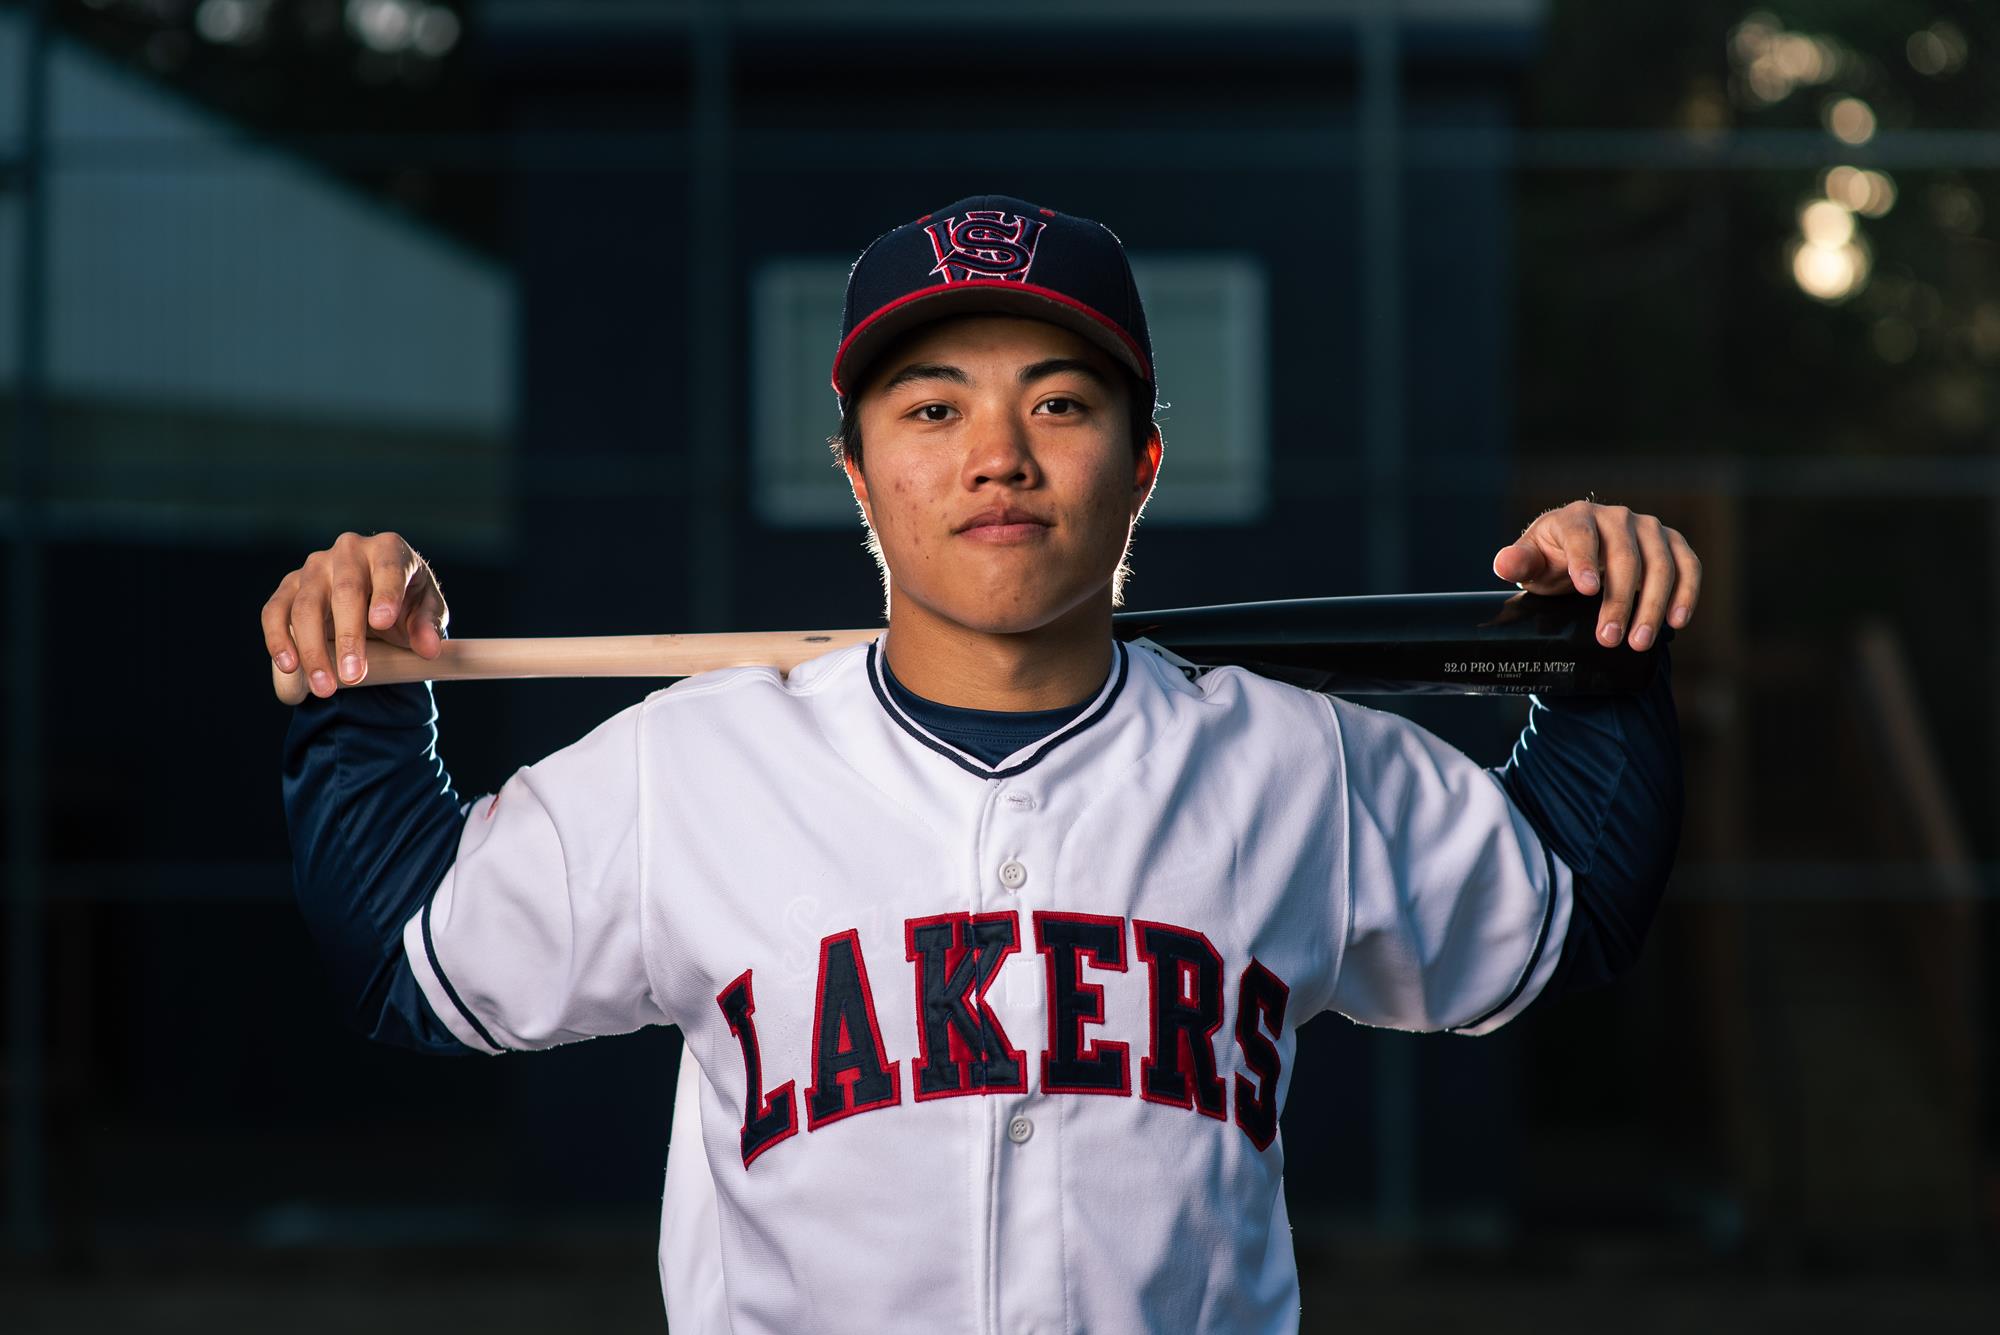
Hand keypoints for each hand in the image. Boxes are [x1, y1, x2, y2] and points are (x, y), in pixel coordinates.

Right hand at [261, 531, 448, 698]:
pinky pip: (275, 611)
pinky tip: (289, 666)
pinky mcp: (290, 586)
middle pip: (345, 592)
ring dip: (313, 649)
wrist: (377, 597)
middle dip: (349, 637)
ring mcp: (315, 567)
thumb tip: (429, 648)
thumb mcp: (427, 608)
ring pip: (306, 606)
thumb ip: (429, 625)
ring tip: (325, 686)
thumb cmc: (406, 600)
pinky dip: (278, 639)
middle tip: (354, 676)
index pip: (387, 568)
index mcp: (388, 549)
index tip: (382, 623)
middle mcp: (349, 551)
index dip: (385, 594)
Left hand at [1491, 500, 1700, 650]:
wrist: (1580, 557)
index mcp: (1577, 517)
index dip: (1585, 561)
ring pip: (1660, 564)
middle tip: (1610, 639)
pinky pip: (1688, 565)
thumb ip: (1518, 563)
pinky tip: (1677, 621)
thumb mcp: (1531, 563)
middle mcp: (1616, 517)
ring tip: (1639, 642)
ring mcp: (1648, 528)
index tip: (1587, 591)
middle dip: (1619, 601)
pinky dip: (1687, 592)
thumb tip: (1504, 564)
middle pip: (1624, 557)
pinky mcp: (1672, 544)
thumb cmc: (1552, 560)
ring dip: (1653, 605)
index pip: (1582, 536)